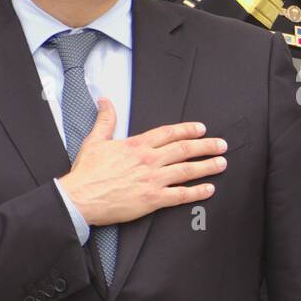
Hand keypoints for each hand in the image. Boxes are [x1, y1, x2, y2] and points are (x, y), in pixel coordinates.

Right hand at [56, 100, 227, 225]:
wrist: (79, 198)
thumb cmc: (86, 172)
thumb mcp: (95, 140)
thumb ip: (105, 120)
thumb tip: (104, 100)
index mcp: (137, 145)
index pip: (169, 133)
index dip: (188, 130)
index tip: (202, 129)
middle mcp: (149, 160)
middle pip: (184, 149)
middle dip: (206, 146)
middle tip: (221, 145)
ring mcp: (152, 180)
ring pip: (187, 170)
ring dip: (207, 166)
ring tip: (221, 163)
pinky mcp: (152, 199)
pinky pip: (180, 195)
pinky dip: (196, 192)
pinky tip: (209, 189)